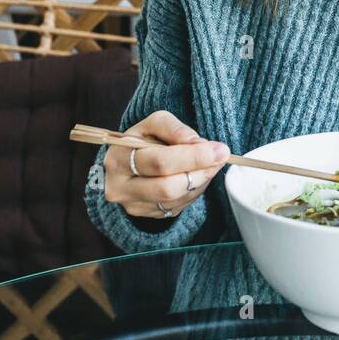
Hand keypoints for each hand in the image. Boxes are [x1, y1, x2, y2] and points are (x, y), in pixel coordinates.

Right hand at [102, 111, 229, 219]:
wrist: (128, 162)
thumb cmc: (143, 140)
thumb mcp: (154, 124)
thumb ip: (175, 129)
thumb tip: (198, 144)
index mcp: (118, 159)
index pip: (159, 162)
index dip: (193, 157)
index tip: (219, 149)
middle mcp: (120, 187)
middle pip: (167, 187)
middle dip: (200, 172)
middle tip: (221, 157)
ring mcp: (133, 205)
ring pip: (176, 199)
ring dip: (200, 181)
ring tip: (210, 163)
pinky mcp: (147, 215)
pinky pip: (178, 206)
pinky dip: (194, 190)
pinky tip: (196, 175)